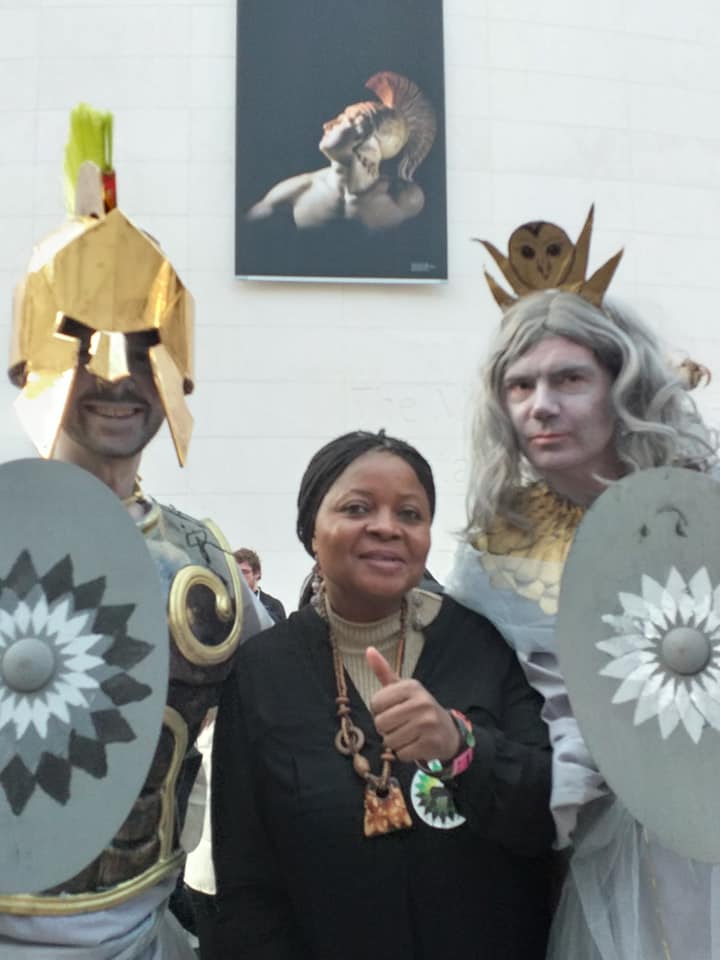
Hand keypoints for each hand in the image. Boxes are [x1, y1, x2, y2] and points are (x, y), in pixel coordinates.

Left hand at [366, 646, 460, 763]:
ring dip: (395, 742)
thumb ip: (384, 672)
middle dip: (386, 729)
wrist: (448, 732)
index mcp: (411, 686)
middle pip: (380, 723)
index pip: (375, 703)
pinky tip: (416, 744)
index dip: (379, 711)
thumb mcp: (403, 689)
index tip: (393, 710)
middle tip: (400, 725)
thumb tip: (369, 650)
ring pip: (389, 741)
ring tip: (409, 735)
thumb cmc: (418, 709)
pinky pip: (401, 754)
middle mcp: (421, 702)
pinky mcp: (431, 743)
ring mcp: (427, 723)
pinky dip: (405, 753)